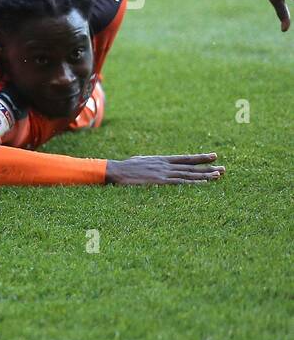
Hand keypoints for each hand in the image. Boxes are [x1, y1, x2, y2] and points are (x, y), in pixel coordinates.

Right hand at [105, 153, 223, 185]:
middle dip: (208, 167)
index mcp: (162, 159)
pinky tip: (204, 183)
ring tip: (218, 175)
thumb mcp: (141, 161)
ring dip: (205, 175)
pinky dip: (193, 183)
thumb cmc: (126, 167)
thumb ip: (152, 163)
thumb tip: (155, 164)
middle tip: (223, 168)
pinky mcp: (160, 182)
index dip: (200, 158)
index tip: (214, 156)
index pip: (185, 158)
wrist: (117, 170)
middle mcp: (166, 165)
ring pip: (189, 174)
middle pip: (191, 166)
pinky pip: (181, 183)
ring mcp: (164, 173)